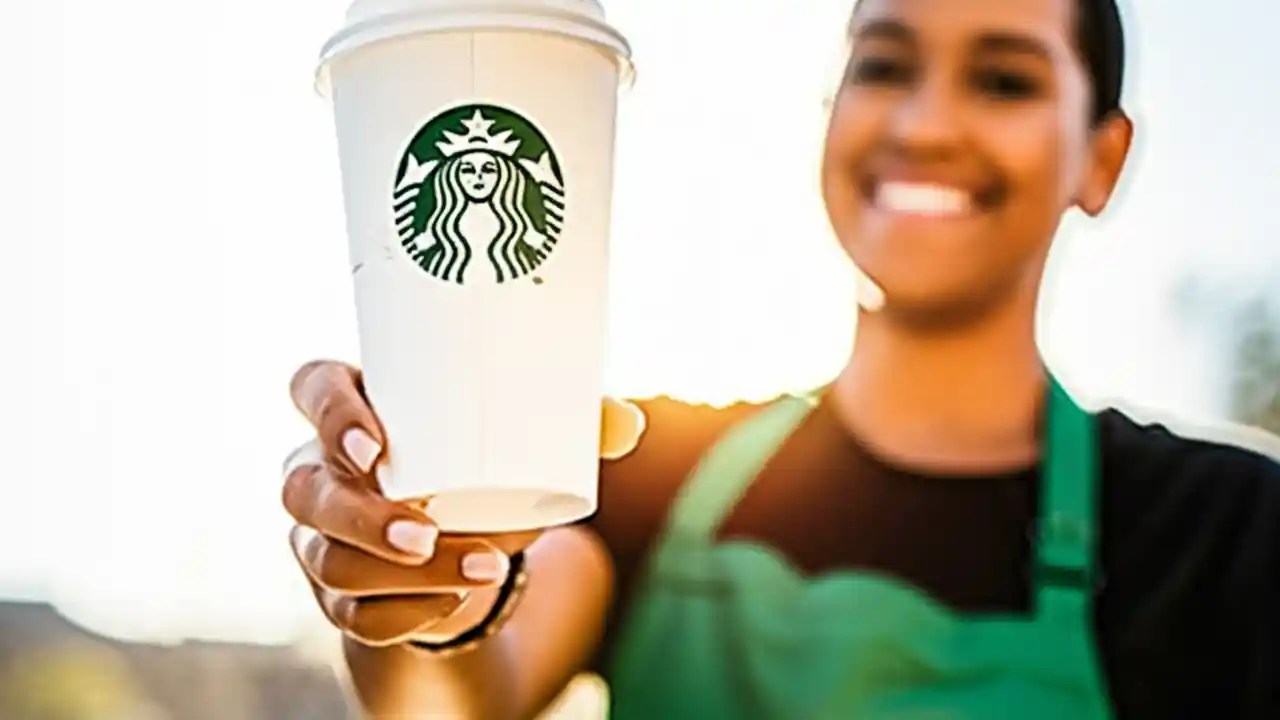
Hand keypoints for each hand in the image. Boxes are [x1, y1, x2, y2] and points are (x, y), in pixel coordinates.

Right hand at [282, 360, 644, 647]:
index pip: (312, 389)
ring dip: (402, 575)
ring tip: (479, 572)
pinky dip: (407, 615)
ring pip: (329, 561)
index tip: (377, 444)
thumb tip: (628, 422)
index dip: (330, 413)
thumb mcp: (519, 444)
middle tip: (426, 531)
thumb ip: (572, 426)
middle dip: (363, 518)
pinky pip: (352, 615)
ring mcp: (318, 538)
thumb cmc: (479, 469)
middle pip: (306, 492)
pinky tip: (451, 605)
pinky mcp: (334, 595)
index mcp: (357, 409)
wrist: (462, 544)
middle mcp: (319, 471)